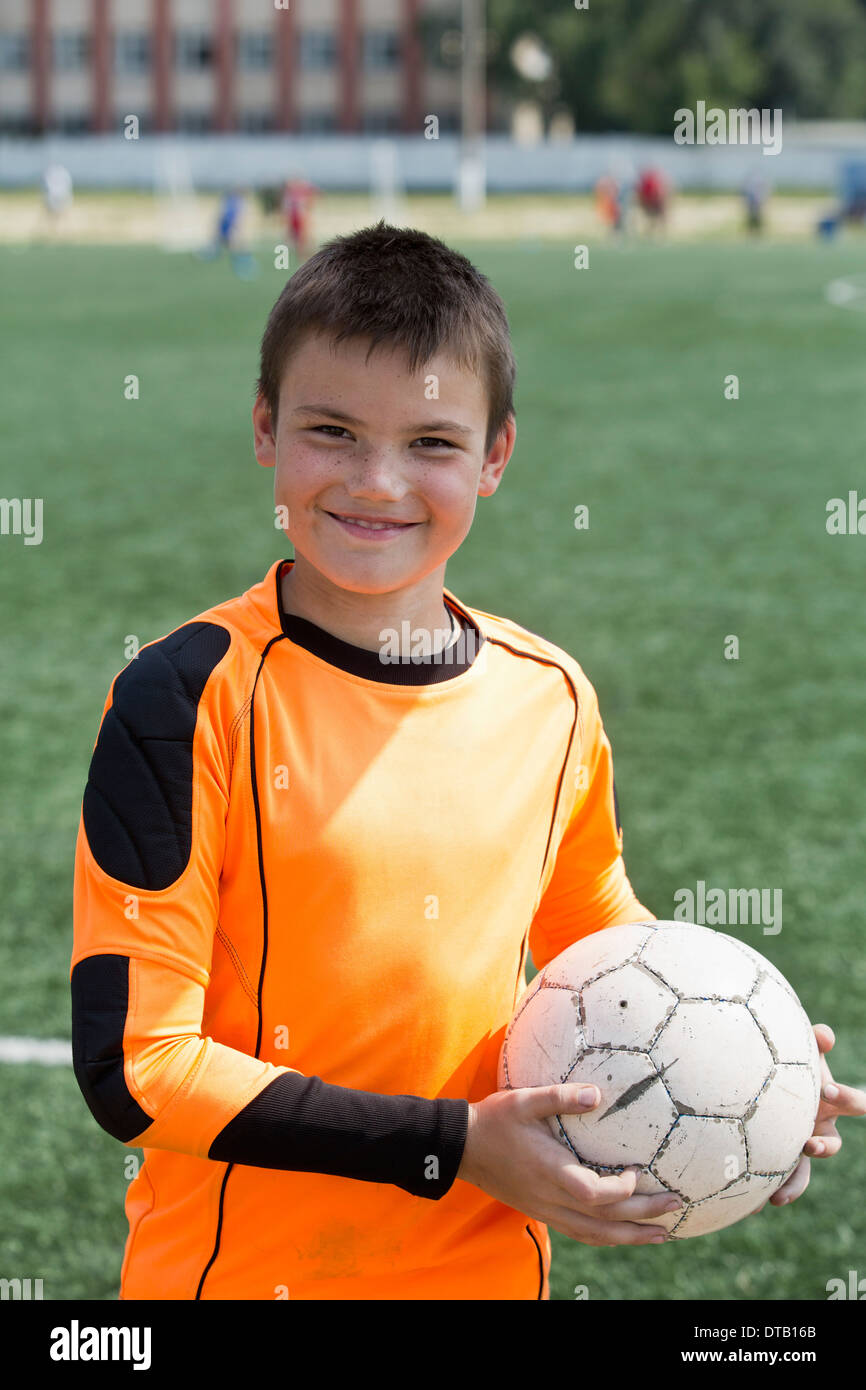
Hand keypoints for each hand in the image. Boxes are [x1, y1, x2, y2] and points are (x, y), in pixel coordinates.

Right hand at [457, 1083, 679, 1245]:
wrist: (463, 1148)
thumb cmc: (495, 1121)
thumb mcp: (524, 1100)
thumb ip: (560, 1097)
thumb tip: (598, 1094)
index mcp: (550, 1171)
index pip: (594, 1195)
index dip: (622, 1190)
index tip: (640, 1171)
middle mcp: (551, 1198)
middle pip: (604, 1221)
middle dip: (642, 1217)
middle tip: (675, 1207)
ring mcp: (547, 1210)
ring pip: (595, 1234)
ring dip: (630, 1236)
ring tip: (662, 1233)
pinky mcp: (542, 1212)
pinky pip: (581, 1233)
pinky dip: (608, 1236)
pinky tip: (624, 1232)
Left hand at [762, 1023, 865, 1207]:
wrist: (765, 1077)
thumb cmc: (790, 1060)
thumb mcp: (802, 1051)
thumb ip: (815, 1042)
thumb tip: (824, 1035)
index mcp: (832, 1103)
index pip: (853, 1103)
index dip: (846, 1098)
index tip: (826, 1090)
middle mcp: (821, 1130)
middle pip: (833, 1146)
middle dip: (824, 1147)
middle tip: (809, 1143)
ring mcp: (799, 1148)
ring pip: (804, 1173)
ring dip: (795, 1184)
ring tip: (778, 1196)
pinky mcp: (778, 1161)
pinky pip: (774, 1180)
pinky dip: (762, 1191)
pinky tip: (746, 1205)